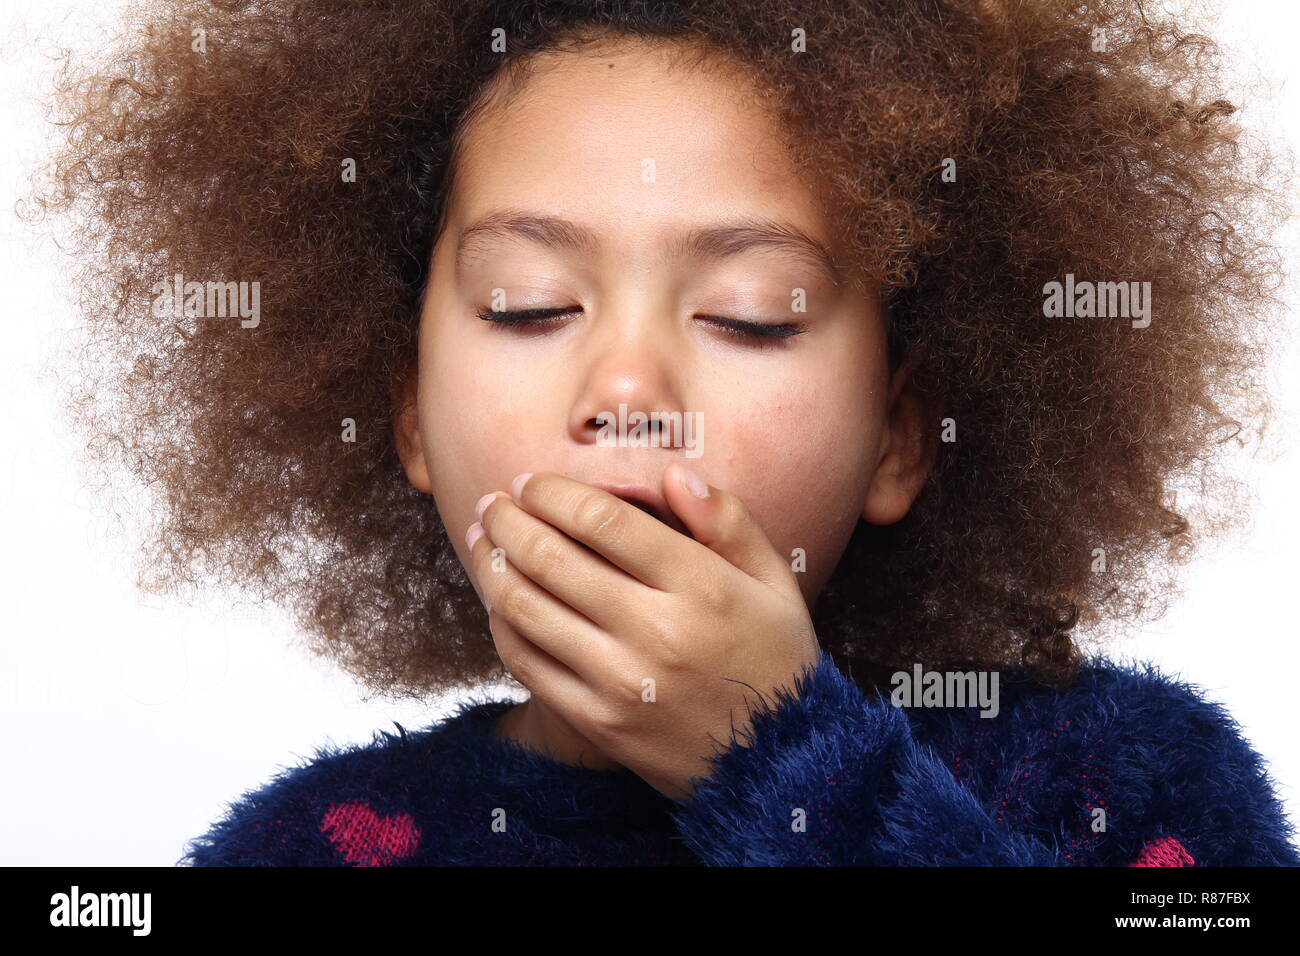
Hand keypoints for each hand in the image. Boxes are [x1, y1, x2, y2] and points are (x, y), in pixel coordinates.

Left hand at [464, 463, 821, 800]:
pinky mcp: (598, 722)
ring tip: (481, 540)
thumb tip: (671, 473)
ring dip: (491, 565)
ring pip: (527, 608)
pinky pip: (528, 663)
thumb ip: (728, 520)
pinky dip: (501, 624)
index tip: (531, 481)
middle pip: (551, 558)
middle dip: (509, 520)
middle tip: (492, 502)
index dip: (553, 493)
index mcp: (700, 586)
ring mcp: (620, 682)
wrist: (777, 765)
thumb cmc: (776, 659)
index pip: (602, 520)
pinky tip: (498, 600)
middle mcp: (654, 631)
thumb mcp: (776, 581)